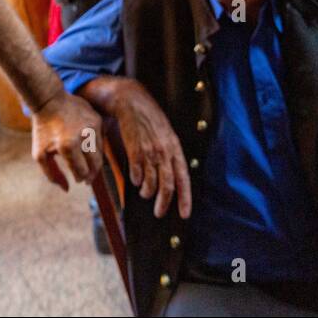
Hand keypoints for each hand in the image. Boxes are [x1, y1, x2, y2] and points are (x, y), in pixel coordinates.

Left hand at [31, 90, 102, 189]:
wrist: (50, 101)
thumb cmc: (44, 129)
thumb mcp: (40, 154)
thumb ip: (52, 174)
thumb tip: (67, 189)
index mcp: (68, 147)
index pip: (82, 172)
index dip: (80, 178)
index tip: (78, 180)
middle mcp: (83, 137)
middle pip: (96, 165)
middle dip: (91, 174)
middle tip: (87, 178)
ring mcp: (92, 127)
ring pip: (100, 153)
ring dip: (95, 161)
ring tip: (88, 165)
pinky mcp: (97, 120)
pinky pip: (101, 139)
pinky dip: (96, 146)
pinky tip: (88, 148)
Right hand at [88, 77, 191, 219]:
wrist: (133, 103)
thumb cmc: (151, 119)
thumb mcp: (167, 135)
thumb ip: (170, 154)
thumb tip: (172, 178)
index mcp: (175, 149)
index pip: (183, 179)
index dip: (185, 198)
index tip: (184, 214)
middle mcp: (164, 152)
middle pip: (167, 185)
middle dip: (163, 203)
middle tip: (159, 212)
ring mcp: (149, 151)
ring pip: (150, 183)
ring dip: (147, 192)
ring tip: (145, 193)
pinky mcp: (134, 150)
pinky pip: (136, 174)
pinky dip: (135, 180)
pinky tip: (135, 179)